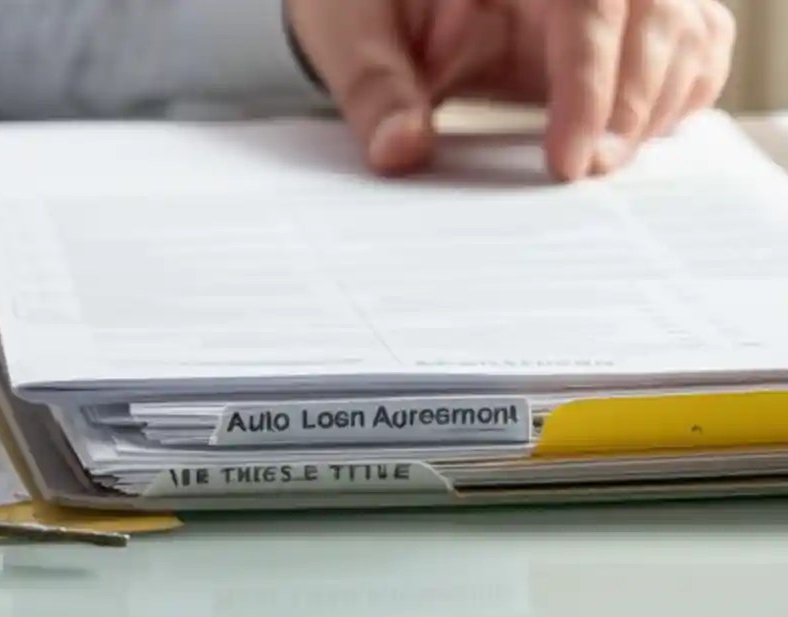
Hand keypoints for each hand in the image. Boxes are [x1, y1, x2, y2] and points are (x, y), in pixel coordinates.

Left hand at [285, 0, 735, 180]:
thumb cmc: (371, 4)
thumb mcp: (351, 34)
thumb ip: (375, 90)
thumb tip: (399, 151)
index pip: (587, 0)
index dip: (588, 79)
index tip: (568, 159)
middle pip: (655, 9)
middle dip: (633, 97)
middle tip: (587, 172)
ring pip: (684, 25)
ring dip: (656, 101)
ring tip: (601, 163)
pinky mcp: (630, 13)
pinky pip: (692, 38)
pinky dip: (676, 91)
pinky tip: (628, 136)